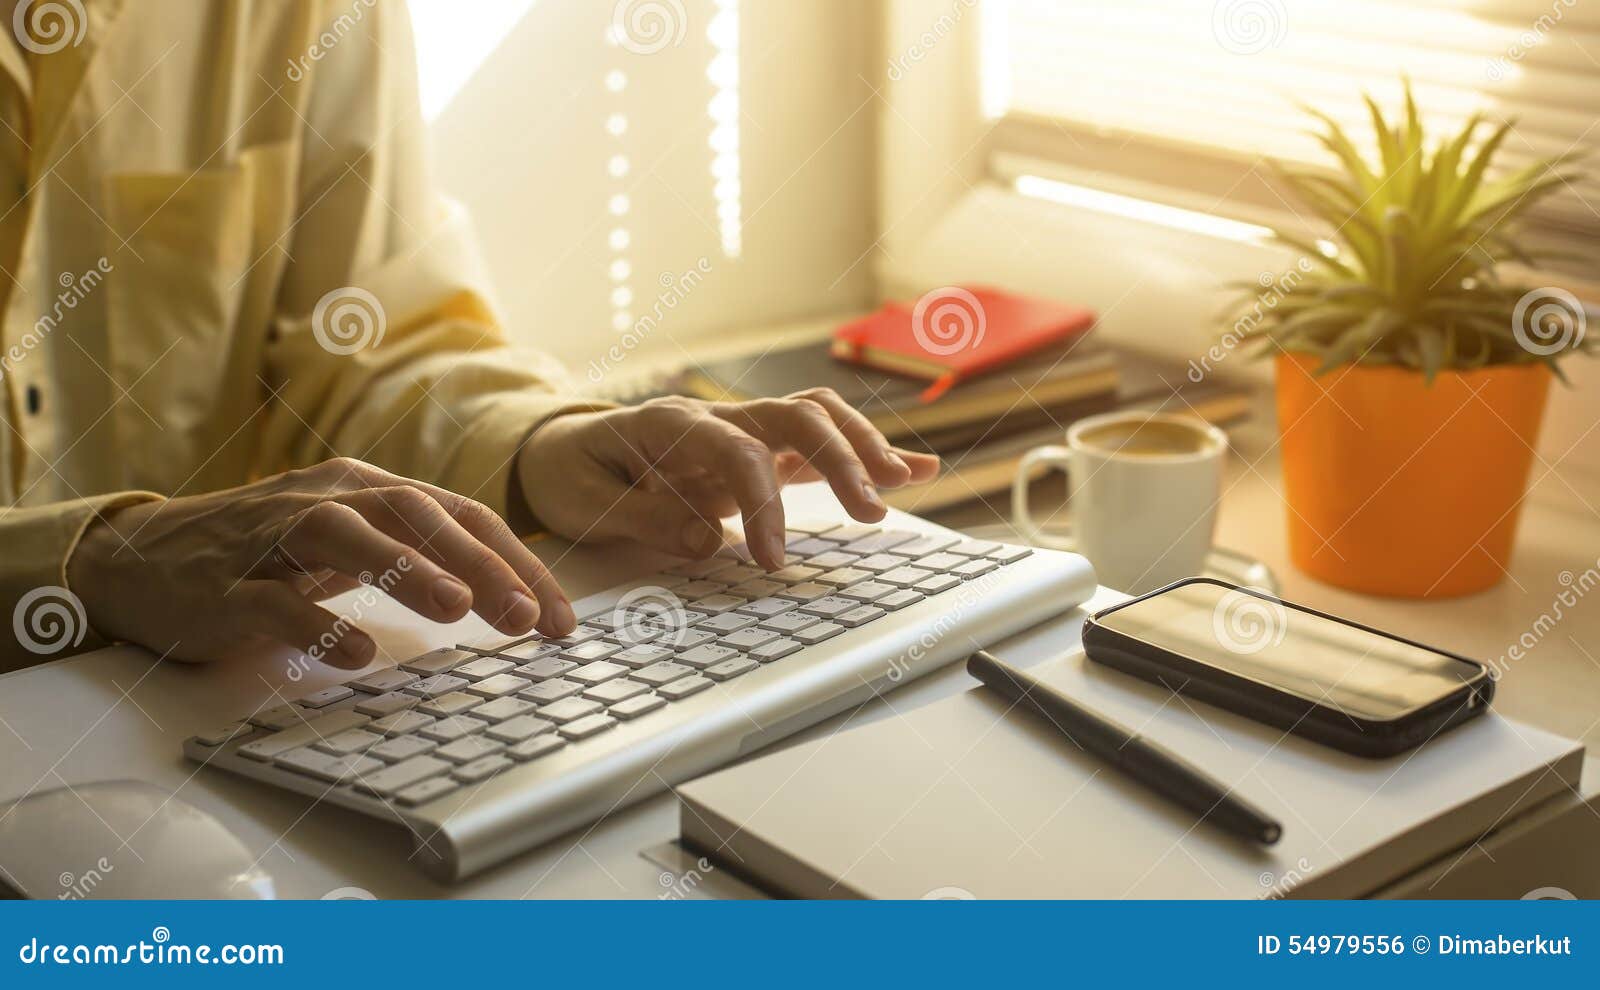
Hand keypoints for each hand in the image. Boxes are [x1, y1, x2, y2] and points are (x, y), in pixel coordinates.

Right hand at [67, 457, 575, 667]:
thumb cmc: (273, 552)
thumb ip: (424, 556)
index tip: (561, 620)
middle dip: (479, 564)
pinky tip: (355, 654)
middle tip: (527, 617)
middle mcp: (328, 499)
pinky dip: (316, 625)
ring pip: (344, 537)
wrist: (146, 557)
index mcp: (370, 489)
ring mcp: (272, 539)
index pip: (462, 516)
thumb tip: (516, 597)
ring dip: (406, 570)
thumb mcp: (356, 542)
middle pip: (415, 515)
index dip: (518, 563)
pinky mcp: (223, 586)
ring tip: (458, 609)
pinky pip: (273, 600)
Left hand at [515, 389, 939, 568]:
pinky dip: (868, 452)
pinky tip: (915, 469)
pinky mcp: (759, 447)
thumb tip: (709, 540)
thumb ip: (643, 518)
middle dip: (839, 459)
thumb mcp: (584, 503)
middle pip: (794, 415)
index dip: (763, 502)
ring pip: (816, 416)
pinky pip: (820, 439)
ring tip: (900, 485)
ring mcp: (742, 427)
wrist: (563, 447)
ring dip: (862, 446)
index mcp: (669, 425)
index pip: (735, 450)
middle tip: (867, 514)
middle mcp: (716, 415)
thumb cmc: (574, 473)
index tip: (774, 559)